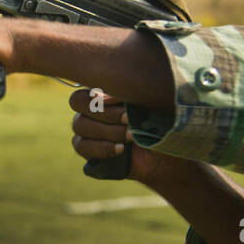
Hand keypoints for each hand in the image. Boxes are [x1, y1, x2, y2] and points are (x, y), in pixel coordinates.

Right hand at [68, 88, 192, 185]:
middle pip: (78, 103)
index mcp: (103, 94)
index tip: (121, 102)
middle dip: (106, 114)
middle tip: (128, 120)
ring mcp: (87, 131)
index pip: (83, 89)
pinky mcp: (88, 150)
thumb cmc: (160, 123)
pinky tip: (121, 149)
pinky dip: (102, 148)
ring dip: (108, 131)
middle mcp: (91, 111)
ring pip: (80, 126)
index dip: (96, 98)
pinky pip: (82, 146)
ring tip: (131, 136)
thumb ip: (125, 95)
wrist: (165, 154)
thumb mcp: (147, 104)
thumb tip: (100, 97)